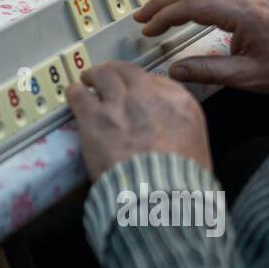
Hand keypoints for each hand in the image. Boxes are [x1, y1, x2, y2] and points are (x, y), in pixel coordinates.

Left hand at [66, 61, 210, 182]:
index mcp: (180, 103)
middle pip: (128, 71)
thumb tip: (168, 134)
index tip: (133, 91)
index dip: (140, 85)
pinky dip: (74, 92)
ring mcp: (120, 103)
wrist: (159, 195)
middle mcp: (149, 96)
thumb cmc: (181, 182)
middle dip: (116, 72)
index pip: (156, 81)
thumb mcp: (196, 148)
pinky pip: (79, 94)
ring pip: (103, 75)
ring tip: (87, 79)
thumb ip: (181, 130)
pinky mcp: (94, 117)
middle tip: (106, 77)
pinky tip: (72, 93)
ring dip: (94, 76)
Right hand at [135, 0, 268, 92]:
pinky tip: (186, 4)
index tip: (147, 29)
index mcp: (242, 12)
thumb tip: (174, 71)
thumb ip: (209, 71)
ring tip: (157, 10)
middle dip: (164, 1)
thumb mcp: (249, 76)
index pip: (192, 6)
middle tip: (141, 17)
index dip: (165, 16)